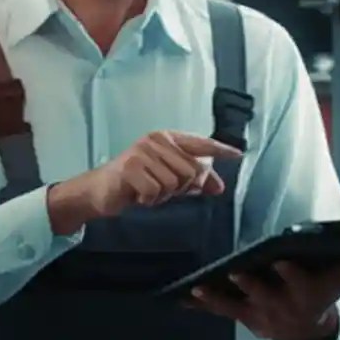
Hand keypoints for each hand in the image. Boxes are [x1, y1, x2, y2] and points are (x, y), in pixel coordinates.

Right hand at [47, 131, 241, 233]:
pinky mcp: (131, 167)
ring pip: (174, 183)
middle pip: (191, 171)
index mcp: (167, 138)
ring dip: (163, 196)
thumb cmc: (137, 183)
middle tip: (164, 191)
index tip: (238, 154)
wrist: (101, 191)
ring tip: (148, 191)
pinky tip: (138, 196)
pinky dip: (149, 201)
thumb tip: (218, 187)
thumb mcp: (168, 180)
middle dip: (182, 188)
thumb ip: (194, 181)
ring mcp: (142, 152)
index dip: (219, 149)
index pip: (200, 143)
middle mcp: (156, 140)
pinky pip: (156, 192)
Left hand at [186, 244, 339, 339]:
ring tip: (199, 285)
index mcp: (306, 293)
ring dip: (217, 296)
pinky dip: (202, 303)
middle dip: (251, 283)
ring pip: (236, 305)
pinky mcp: (242, 316)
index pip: (298, 282)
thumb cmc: (324, 291)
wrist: (307, 329)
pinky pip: (220, 309)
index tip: (281, 260)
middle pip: (264, 294)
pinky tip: (182, 294)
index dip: (290, 273)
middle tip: (236, 269)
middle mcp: (281, 306)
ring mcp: (259, 314)